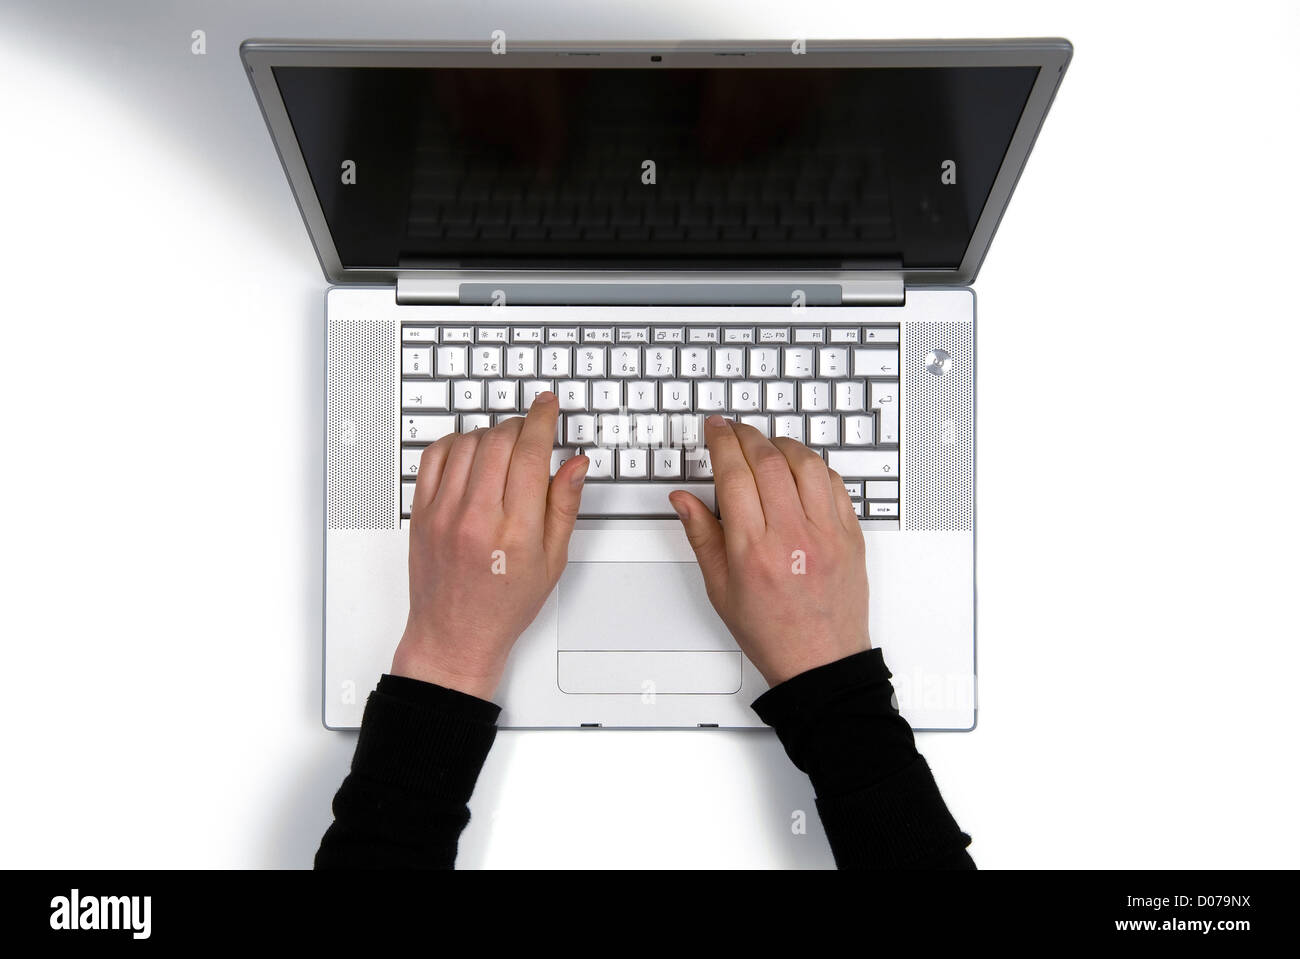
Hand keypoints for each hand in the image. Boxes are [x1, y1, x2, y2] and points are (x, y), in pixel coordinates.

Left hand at [392, 393, 587, 699]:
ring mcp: (443, 513)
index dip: (543, 419)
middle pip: (499, 440)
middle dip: (520, 426)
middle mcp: (476, 517)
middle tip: (531, 432)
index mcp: (515, 531)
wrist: (455, 635)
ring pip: (468, 443)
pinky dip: (456, 444)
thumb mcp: (552, 561)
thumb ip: (564, 506)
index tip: (548, 404)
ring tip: (504, 450)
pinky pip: (435, 456)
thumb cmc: (504, 605)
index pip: (531, 453)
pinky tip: (471, 454)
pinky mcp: (421, 512)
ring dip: (491, 435)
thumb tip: (575, 464)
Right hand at [669, 415, 869, 686]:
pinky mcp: (850, 536)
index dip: (721, 441)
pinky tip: (801, 469)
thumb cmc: (771, 631)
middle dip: (747, 435)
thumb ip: (702, 535)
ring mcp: (826, 533)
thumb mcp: (720, 588)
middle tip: (734, 429)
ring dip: (783, 444)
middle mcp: (791, 536)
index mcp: (753, 550)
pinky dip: (815, 466)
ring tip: (768, 445)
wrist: (820, 661)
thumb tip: (683, 498)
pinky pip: (835, 483)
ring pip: (806, 463)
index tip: (715, 429)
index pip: (734, 474)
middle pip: (768, 460)